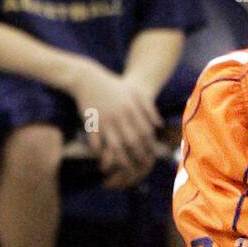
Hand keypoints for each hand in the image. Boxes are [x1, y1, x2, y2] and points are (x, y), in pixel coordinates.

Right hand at [70, 62, 160, 187]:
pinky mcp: (92, 122)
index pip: (145, 131)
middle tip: (142, 166)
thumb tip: (159, 126)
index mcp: (131, 108)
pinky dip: (99, 152)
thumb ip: (148, 108)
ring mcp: (106, 120)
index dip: (149, 145)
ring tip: (124, 167)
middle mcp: (120, 115)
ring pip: (116, 145)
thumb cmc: (113, 87)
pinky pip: (97, 142)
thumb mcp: (134, 93)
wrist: (89, 78)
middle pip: (133, 140)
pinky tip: (102, 159)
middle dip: (138, 155)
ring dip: (120, 159)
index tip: (152, 155)